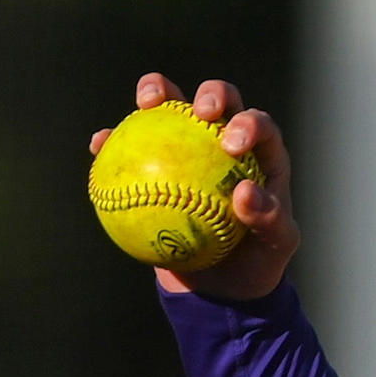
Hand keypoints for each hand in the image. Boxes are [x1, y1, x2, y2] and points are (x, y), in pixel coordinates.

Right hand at [95, 71, 300, 302]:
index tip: (231, 143)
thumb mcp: (276, 247)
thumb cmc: (257, 261)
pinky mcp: (155, 162)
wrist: (222, 284)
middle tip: (199, 111)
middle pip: (219, 101)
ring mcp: (189, 147)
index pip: (258, 125)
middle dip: (211, 94)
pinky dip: (113, 143)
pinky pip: (130, 148)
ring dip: (157, 93)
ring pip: (173, 108)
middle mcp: (226, 140)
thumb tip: (244, 193)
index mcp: (261, 154)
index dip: (247, 123)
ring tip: (145, 103)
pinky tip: (98, 146)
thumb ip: (269, 220)